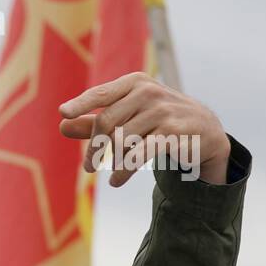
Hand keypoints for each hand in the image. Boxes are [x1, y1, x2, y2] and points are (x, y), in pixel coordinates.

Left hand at [58, 72, 230, 184]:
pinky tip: (116, 182)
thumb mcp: (127, 115)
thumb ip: (95, 121)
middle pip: (106, 123)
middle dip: (94, 148)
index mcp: (134, 83)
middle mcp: (148, 93)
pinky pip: (138, 155)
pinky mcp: (173, 133)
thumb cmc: (156, 120)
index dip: (81, 103)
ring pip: (121, 141)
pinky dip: (123, 171)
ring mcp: (162, 111)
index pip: (101, 93)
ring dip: (113, 160)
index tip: (63, 112)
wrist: (203, 129)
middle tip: (89, 166)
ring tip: (112, 168)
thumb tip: (62, 125)